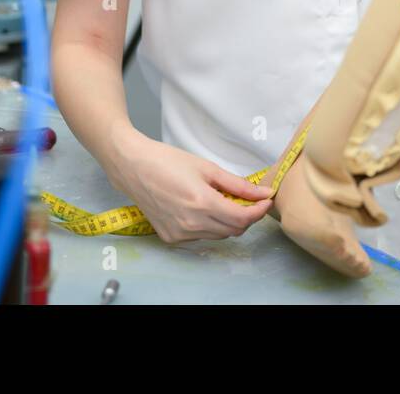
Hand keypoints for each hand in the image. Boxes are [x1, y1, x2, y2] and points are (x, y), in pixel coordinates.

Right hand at [109, 133, 273, 242]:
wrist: (133, 167)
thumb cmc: (168, 161)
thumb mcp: (207, 168)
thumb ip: (237, 184)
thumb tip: (262, 193)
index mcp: (202, 203)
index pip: (242, 219)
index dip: (258, 211)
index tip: (266, 200)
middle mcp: (191, 224)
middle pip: (233, 230)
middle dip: (246, 216)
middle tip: (247, 199)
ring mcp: (180, 234)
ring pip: (218, 235)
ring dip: (228, 222)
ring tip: (221, 201)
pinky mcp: (170, 238)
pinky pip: (200, 236)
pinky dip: (209, 226)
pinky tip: (201, 209)